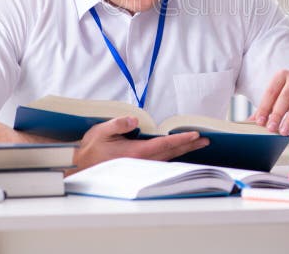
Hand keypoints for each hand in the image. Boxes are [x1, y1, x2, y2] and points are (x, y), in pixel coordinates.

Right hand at [69, 116, 208, 174]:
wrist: (82, 167)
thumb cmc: (91, 149)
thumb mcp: (101, 131)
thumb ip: (118, 124)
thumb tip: (133, 120)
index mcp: (136, 152)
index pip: (165, 144)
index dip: (182, 139)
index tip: (195, 135)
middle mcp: (142, 161)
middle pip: (171, 153)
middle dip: (189, 145)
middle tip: (205, 140)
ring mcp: (141, 166)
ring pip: (168, 158)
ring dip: (184, 151)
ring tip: (197, 144)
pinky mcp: (138, 167)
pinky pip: (161, 161)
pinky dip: (173, 156)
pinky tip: (178, 152)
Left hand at [253, 70, 288, 134]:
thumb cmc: (286, 95)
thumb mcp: (274, 97)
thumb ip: (263, 109)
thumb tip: (249, 123)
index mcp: (281, 75)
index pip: (271, 92)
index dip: (264, 107)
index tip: (260, 122)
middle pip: (285, 96)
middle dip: (278, 114)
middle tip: (272, 128)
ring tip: (284, 131)